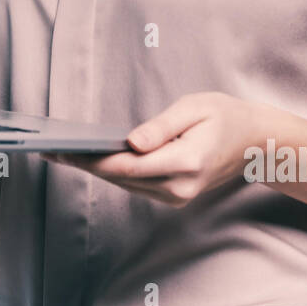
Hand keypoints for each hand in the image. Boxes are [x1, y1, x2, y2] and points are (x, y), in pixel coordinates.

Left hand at [50, 91, 260, 206]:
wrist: (254, 143)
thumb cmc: (223, 116)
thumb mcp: (194, 108)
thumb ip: (162, 126)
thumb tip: (131, 142)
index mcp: (187, 162)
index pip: (129, 166)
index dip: (93, 160)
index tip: (65, 151)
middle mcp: (180, 187)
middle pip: (121, 178)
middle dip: (85, 164)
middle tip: (51, 150)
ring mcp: (178, 196)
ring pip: (125, 185)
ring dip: (94, 170)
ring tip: (63, 153)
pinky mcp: (174, 197)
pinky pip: (135, 186)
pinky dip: (112, 173)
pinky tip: (91, 159)